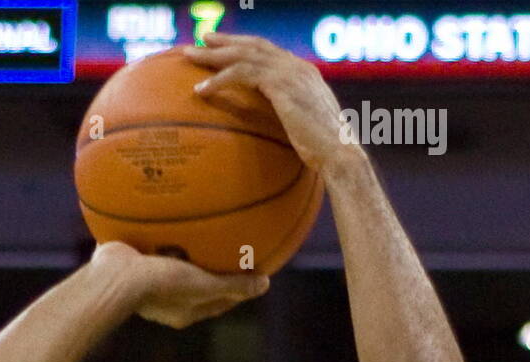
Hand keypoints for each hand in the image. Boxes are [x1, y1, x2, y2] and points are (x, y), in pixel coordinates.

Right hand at [91, 241, 268, 329]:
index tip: (253, 272)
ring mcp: (146, 282)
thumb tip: (265, 284)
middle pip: (196, 284)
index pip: (218, 302)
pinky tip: (172, 214)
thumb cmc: (162, 283)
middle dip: (212, 269)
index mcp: (183, 312)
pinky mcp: (132, 263)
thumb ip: (234, 286)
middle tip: (229, 247)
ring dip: (186, 250)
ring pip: (173, 264)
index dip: (237, 289)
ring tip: (199, 227)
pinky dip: (164, 234)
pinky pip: (154, 245)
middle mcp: (165, 301)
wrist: (114, 275)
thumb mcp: (204, 285)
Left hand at [183, 32, 363, 177]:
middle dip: (226, 40)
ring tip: (190, 56)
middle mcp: (297, 66)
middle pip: (254, 45)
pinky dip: (219, 80)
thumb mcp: (306, 132)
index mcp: (304, 74)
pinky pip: (241, 74)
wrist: (340, 153)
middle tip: (202, 38)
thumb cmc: (326, 155)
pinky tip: (200, 90)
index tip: (225, 46)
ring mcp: (290, 72)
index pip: (269, 51)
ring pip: (243, 54)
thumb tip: (273, 138)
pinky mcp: (281, 85)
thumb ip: (291, 124)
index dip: (245, 47)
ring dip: (214, 54)